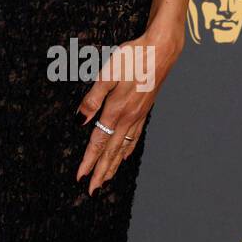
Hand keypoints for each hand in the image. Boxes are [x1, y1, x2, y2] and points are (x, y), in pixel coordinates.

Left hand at [75, 23, 183, 194]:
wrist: (161, 51)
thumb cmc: (133, 58)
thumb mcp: (107, 74)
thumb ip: (93, 98)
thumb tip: (80, 121)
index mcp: (116, 110)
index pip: (99, 142)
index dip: (89, 161)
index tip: (80, 177)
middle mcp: (128, 118)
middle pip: (112, 151)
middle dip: (101, 172)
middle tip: (92, 191)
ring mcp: (139, 116)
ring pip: (124, 147)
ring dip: (114, 165)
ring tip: (106, 179)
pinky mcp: (145, 110)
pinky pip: (134, 137)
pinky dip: (128, 150)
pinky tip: (125, 155)